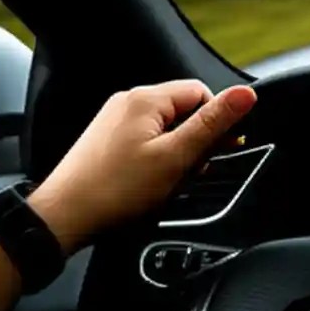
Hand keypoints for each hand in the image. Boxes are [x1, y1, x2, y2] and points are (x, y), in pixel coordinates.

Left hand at [27, 80, 256, 253]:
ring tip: (166, 182)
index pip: (201, 93)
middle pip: (182, 110)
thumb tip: (245, 95)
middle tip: (189, 172)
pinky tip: (150, 183)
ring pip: (165, 128)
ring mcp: (114, 120)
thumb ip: (212, 124)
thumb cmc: (115, 190)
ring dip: (176, 153)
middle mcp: (128, 102)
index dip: (216, 123)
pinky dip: (156, 159)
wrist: (64, 217)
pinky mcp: (107, 140)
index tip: (220, 150)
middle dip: (194, 141)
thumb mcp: (175, 158)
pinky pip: (145, 140)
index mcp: (146, 98)